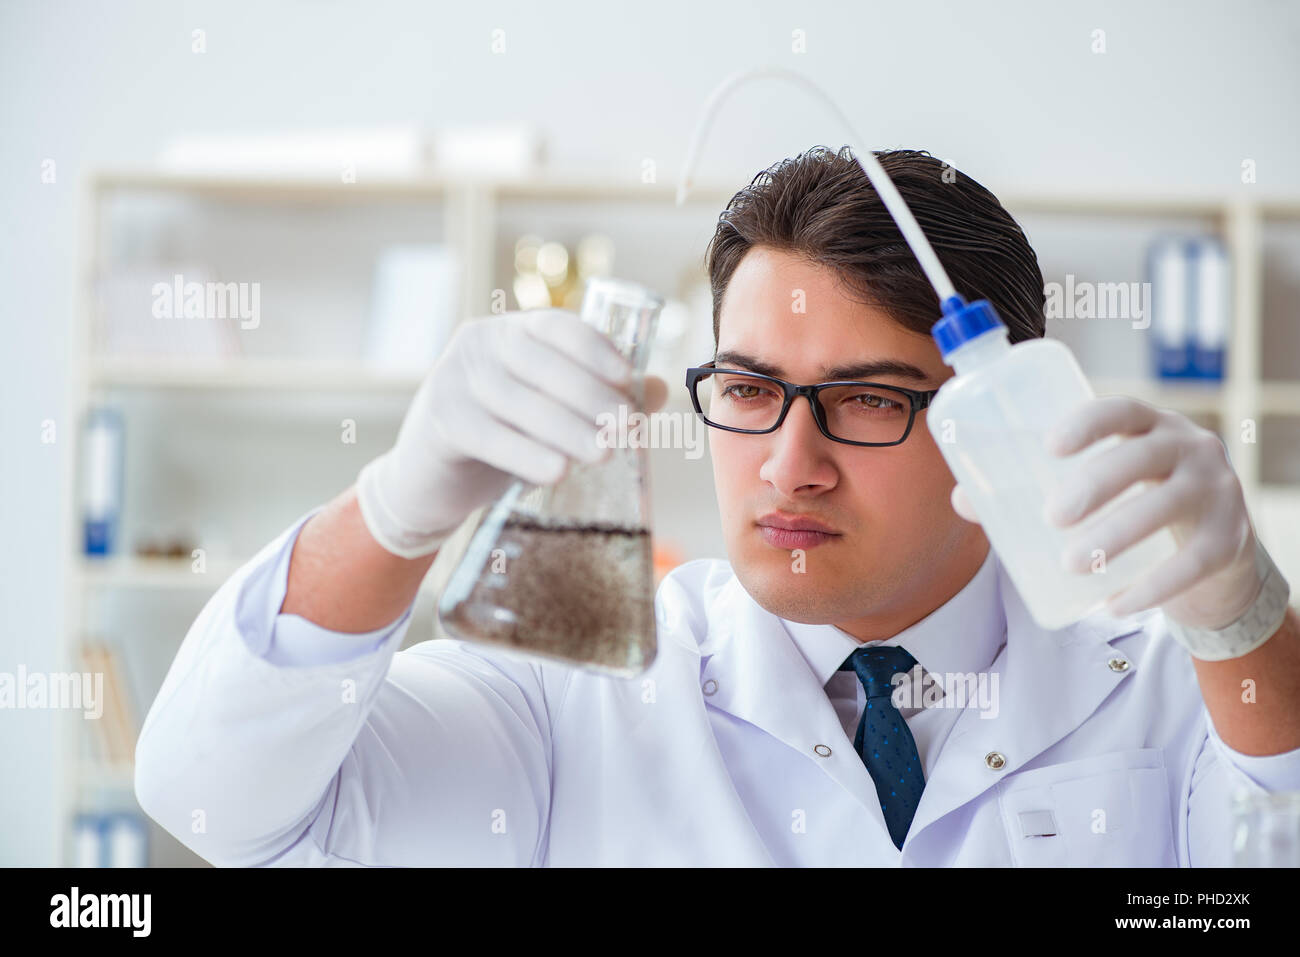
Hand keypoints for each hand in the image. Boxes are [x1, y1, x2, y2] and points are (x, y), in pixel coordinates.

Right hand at [357, 308, 666, 557]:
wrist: (429, 480)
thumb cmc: (501, 439)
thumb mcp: (550, 414)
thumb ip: (602, 396)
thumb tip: (660, 389)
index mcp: (513, 331)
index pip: (558, 326)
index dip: (596, 349)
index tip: (629, 380)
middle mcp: (481, 344)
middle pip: (543, 364)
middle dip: (590, 396)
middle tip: (626, 428)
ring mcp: (454, 378)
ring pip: (520, 401)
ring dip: (566, 428)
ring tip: (602, 453)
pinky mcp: (440, 420)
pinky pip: (489, 436)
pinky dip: (526, 454)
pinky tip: (556, 471)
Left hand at [951, 396, 1263, 628]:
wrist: (1214, 549)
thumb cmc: (1136, 501)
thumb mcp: (1100, 484)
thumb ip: (1036, 486)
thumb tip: (963, 499)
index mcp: (1151, 425)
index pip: (1124, 408)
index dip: (1090, 422)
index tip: (1051, 445)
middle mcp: (1191, 447)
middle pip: (1145, 456)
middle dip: (1098, 484)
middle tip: (1053, 516)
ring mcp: (1218, 491)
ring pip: (1169, 507)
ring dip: (1118, 536)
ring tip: (1072, 564)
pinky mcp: (1229, 540)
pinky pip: (1193, 563)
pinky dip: (1153, 587)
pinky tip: (1115, 604)